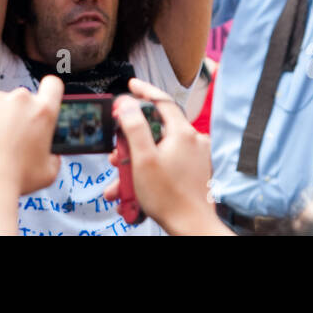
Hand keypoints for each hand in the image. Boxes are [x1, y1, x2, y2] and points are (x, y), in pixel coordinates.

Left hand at [0, 75, 62, 196]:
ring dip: (3, 117)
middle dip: (23, 113)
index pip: (53, 85)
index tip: (46, 101)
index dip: (51, 92)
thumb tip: (50, 154)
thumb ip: (53, 156)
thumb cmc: (16, 178)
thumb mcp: (49, 171)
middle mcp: (21, 101)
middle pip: (26, 98)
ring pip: (4, 103)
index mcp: (43, 112)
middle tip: (18, 137)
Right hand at [102, 78, 228, 235]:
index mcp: (183, 132)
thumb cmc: (169, 197)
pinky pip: (167, 162)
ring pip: (158, 149)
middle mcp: (193, 140)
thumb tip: (126, 102)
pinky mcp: (194, 170)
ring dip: (136, 162)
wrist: (191, 227)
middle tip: (117, 152)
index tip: (131, 86)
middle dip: (132, 141)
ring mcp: (195, 156)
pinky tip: (135, 188)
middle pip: (156, 128)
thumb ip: (134, 126)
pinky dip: (149, 171)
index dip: (144, 91)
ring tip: (120, 182)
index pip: (162, 100)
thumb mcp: (143, 159)